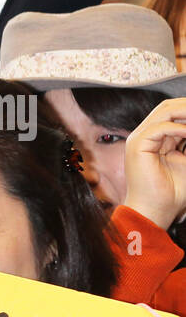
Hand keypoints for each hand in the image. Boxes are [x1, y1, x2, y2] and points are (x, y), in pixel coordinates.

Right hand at [123, 98, 185, 228]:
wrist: (156, 209)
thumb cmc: (172, 191)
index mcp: (155, 138)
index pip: (173, 113)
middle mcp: (145, 135)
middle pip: (168, 107)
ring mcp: (139, 138)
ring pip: (165, 111)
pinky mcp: (137, 145)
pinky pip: (160, 127)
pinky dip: (179, 128)